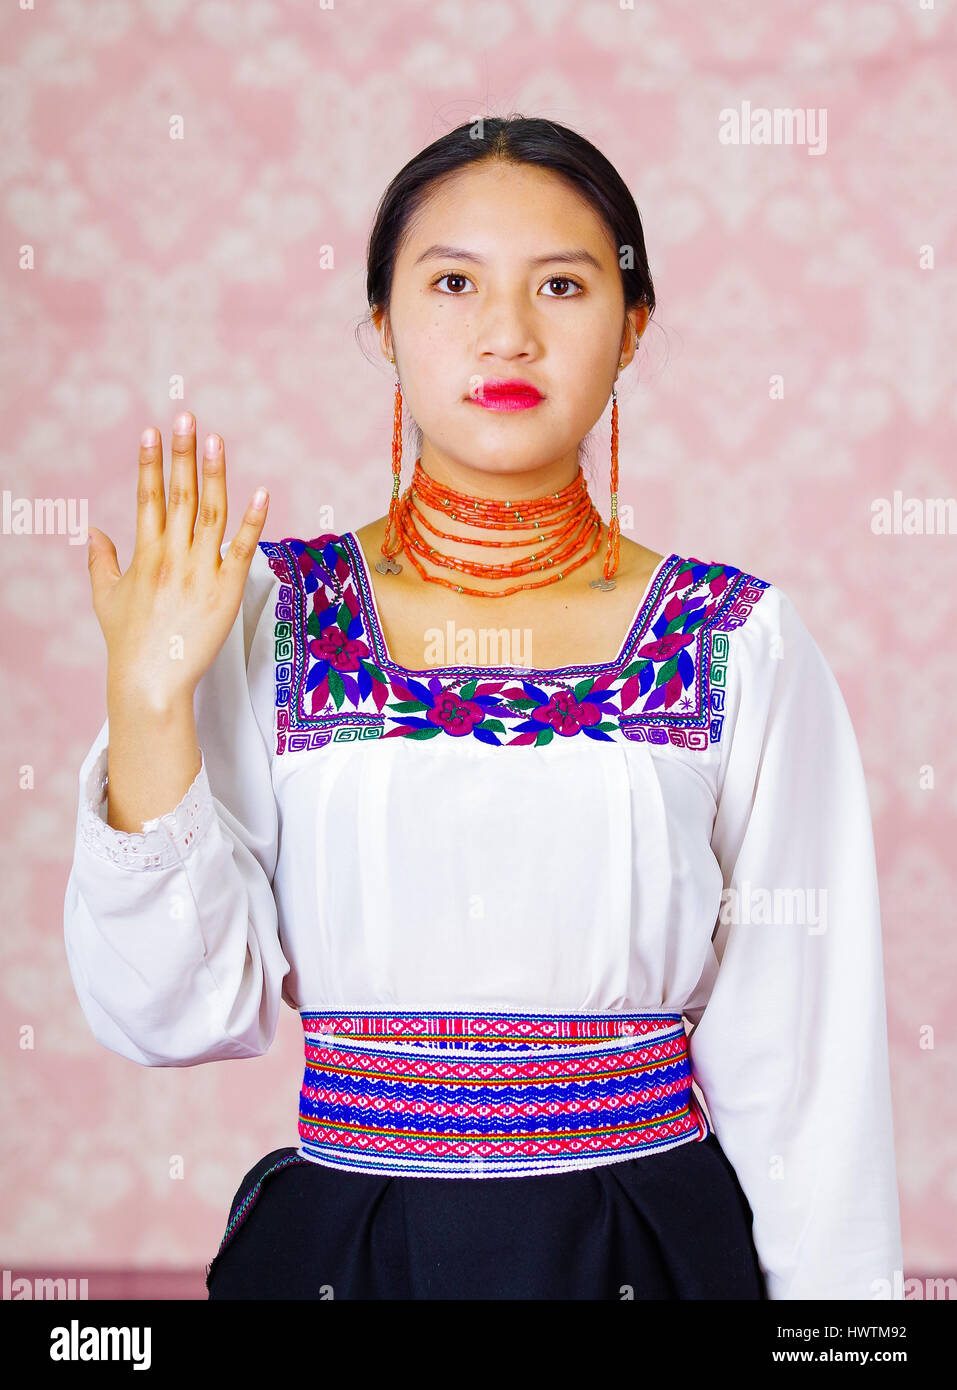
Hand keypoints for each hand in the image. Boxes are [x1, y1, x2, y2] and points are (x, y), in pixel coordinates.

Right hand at [88, 412, 269, 713]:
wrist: (151, 681)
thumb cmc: (129, 643)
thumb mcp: (105, 598)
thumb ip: (100, 560)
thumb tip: (91, 530)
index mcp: (144, 553)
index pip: (147, 497)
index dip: (150, 462)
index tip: (152, 431)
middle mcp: (171, 556)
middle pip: (180, 494)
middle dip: (182, 453)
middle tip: (186, 416)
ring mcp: (200, 570)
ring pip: (211, 511)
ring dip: (214, 473)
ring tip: (215, 440)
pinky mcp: (226, 589)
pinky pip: (242, 547)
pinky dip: (252, 518)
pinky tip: (260, 491)